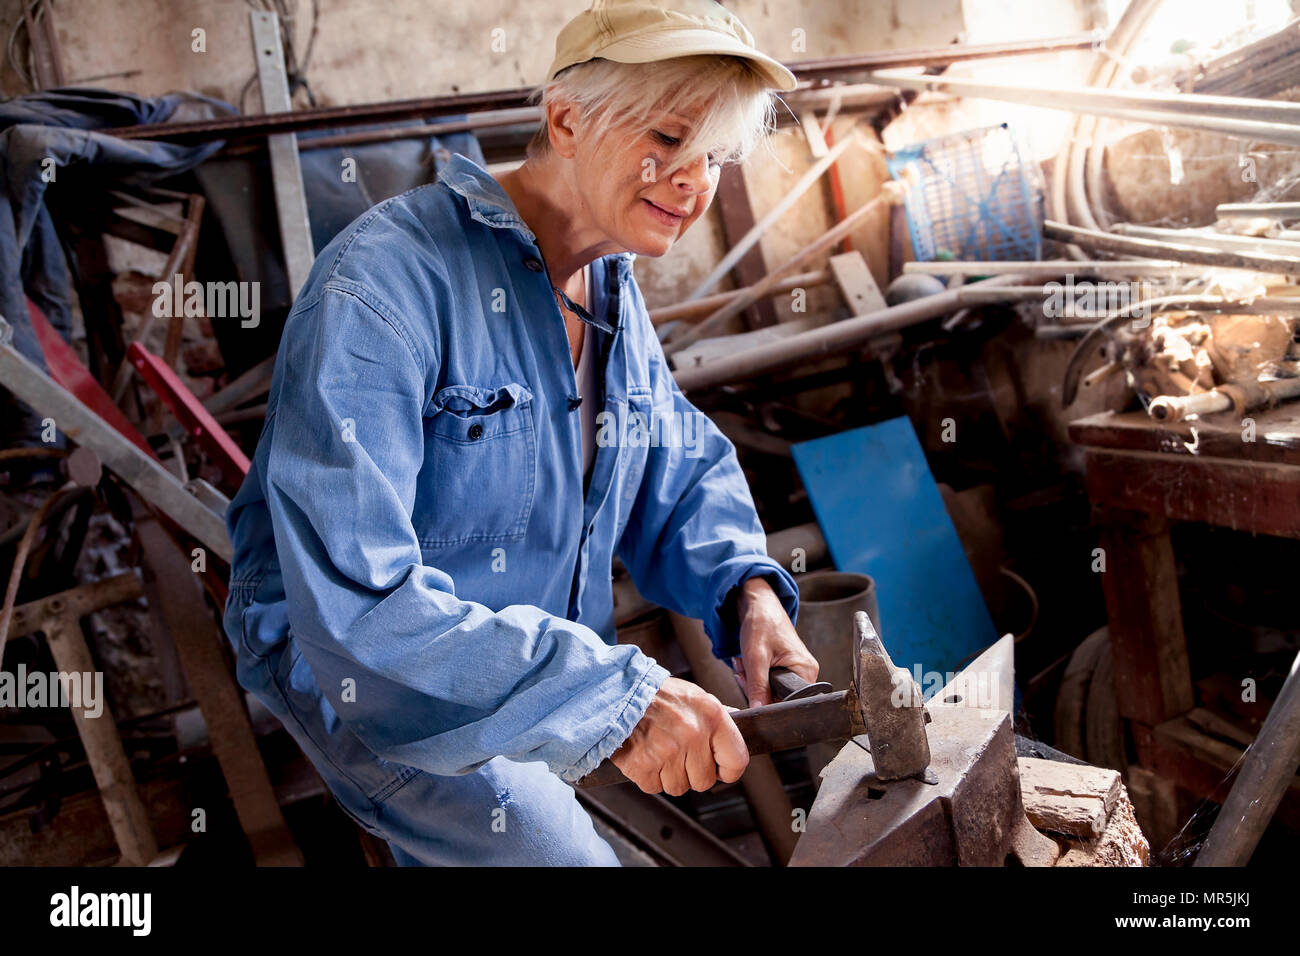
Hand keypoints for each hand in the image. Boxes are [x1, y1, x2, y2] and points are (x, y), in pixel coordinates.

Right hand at [610, 677, 747, 795]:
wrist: (616, 694)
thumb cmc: (656, 694)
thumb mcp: (694, 696)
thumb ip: (718, 715)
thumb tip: (739, 721)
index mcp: (711, 716)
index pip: (736, 761)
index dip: (728, 770)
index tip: (720, 770)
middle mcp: (692, 735)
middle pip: (704, 781)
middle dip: (692, 773)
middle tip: (678, 753)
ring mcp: (668, 752)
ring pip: (679, 787)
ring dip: (669, 775)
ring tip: (660, 751)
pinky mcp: (644, 766)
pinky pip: (655, 788)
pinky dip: (649, 777)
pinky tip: (646, 756)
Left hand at [731, 577, 819, 706]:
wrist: (758, 605)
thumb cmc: (762, 623)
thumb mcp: (756, 658)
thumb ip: (758, 687)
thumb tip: (759, 711)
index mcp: (806, 671)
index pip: (788, 702)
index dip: (767, 700)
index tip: (750, 686)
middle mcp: (806, 673)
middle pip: (777, 698)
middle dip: (755, 687)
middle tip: (744, 669)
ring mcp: (795, 671)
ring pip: (769, 692)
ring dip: (751, 680)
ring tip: (745, 662)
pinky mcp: (785, 669)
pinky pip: (767, 684)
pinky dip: (754, 676)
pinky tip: (748, 663)